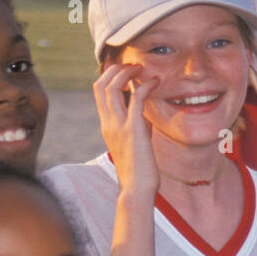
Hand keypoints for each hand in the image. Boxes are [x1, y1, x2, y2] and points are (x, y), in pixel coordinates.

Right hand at [94, 63, 160, 199]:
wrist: (136, 190)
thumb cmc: (138, 171)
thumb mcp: (134, 142)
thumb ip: (136, 125)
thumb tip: (144, 111)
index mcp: (106, 126)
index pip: (99, 92)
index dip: (109, 75)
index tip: (125, 70)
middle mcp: (108, 123)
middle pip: (100, 85)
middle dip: (115, 69)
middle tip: (133, 65)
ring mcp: (118, 126)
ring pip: (112, 87)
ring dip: (127, 72)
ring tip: (141, 68)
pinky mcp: (133, 129)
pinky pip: (135, 98)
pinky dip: (145, 85)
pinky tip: (157, 82)